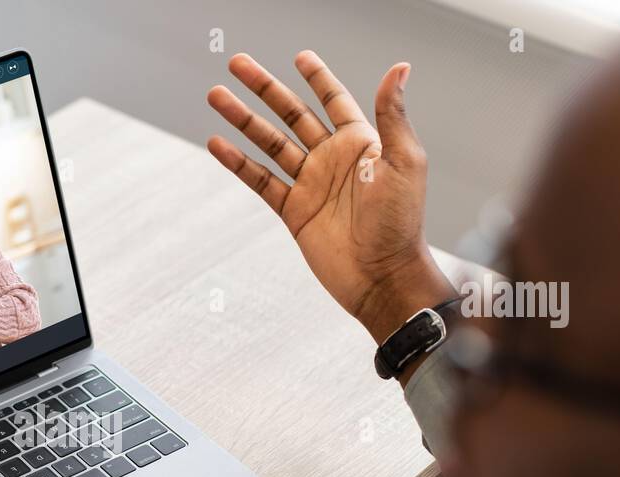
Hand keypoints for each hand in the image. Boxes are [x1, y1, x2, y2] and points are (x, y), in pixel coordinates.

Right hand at [207, 51, 455, 345]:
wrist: (381, 276)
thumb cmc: (401, 222)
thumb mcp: (403, 161)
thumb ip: (392, 115)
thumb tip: (400, 67)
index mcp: (360, 143)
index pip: (333, 100)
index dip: (316, 78)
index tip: (299, 57)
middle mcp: (332, 159)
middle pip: (291, 114)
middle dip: (264, 88)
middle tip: (237, 64)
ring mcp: (310, 184)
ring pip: (269, 143)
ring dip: (242, 119)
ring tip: (216, 96)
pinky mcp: (293, 211)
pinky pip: (260, 181)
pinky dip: (238, 163)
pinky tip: (218, 144)